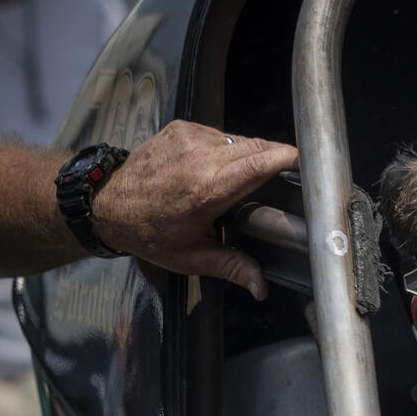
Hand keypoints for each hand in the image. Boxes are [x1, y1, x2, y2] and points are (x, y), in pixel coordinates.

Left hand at [92, 120, 298, 298]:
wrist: (109, 203)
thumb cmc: (149, 232)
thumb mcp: (192, 257)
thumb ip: (232, 267)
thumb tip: (261, 287)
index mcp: (207, 189)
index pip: (259, 163)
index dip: (287, 159)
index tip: (308, 163)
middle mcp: (200, 157)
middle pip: (257, 147)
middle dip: (277, 157)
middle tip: (291, 174)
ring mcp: (190, 138)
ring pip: (240, 140)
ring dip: (252, 155)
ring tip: (251, 178)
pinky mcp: (183, 127)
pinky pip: (219, 134)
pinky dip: (228, 149)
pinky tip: (222, 168)